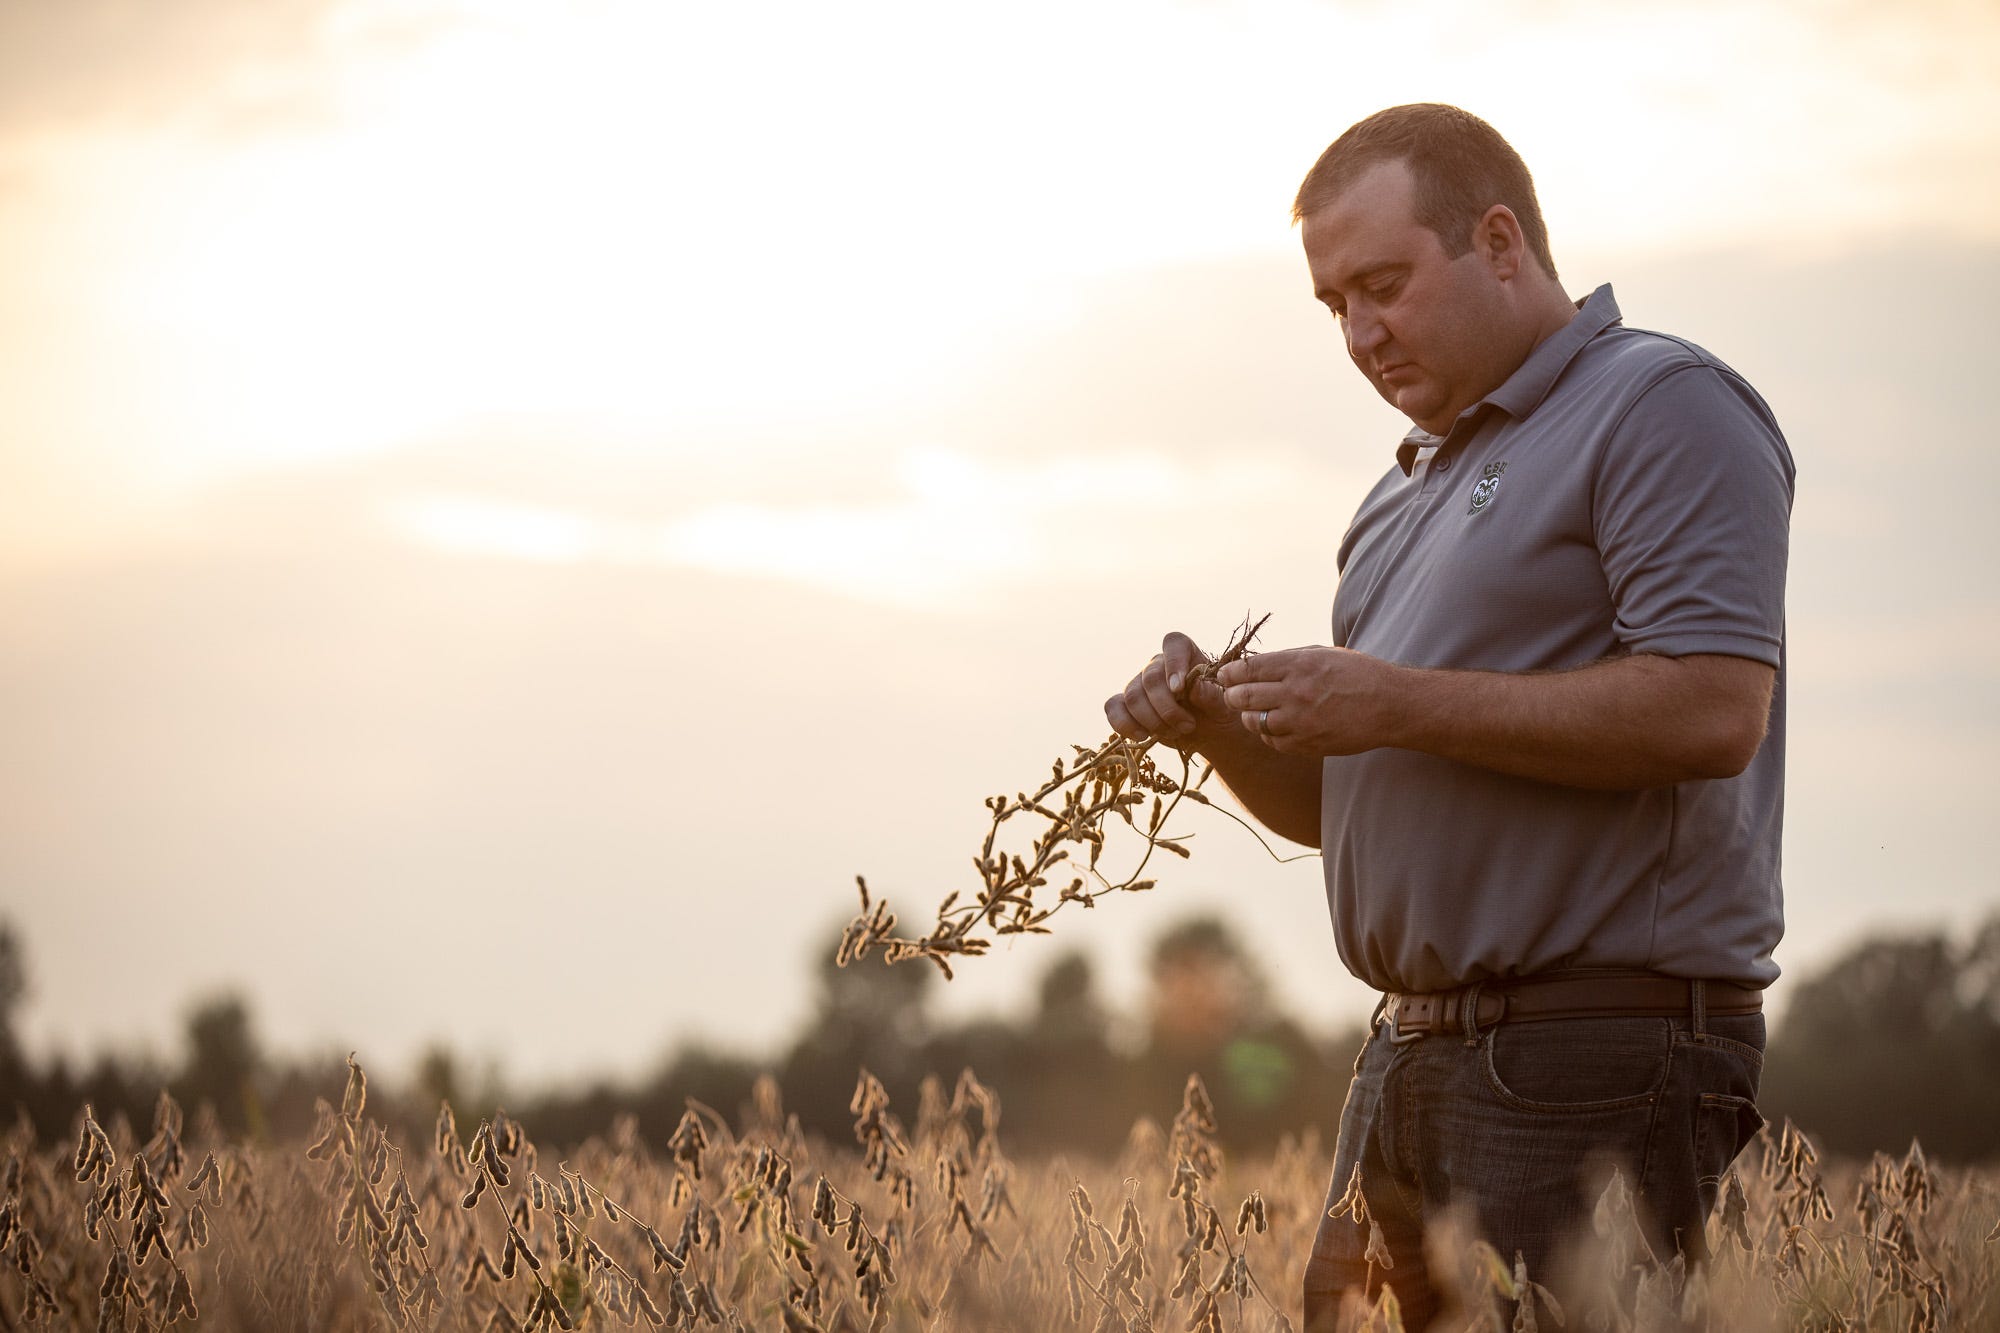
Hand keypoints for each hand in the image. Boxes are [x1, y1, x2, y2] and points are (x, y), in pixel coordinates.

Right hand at [1104, 632, 1233, 744]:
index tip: (1179, 689)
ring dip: (1153, 721)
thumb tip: (1194, 687)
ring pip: (1132, 696)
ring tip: (1174, 733)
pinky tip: (1144, 736)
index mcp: (1185, 653)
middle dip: (1167, 708)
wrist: (1207, 732)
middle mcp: (1158, 664)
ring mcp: (1138, 683)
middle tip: (1188, 726)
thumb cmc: (1216, 711)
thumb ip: (1211, 695)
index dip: (1174, 664)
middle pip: (1150, 678)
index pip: (1174, 644)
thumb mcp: (1223, 705)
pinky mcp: (1125, 704)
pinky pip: (1113, 708)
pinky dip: (1125, 725)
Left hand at [1217, 646, 1406, 754]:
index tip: (1224, 675)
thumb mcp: (1322, 654)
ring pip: (1254, 722)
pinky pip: (1273, 741)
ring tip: (1255, 710)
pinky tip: (1277, 725)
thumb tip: (1251, 665)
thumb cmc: (1357, 674)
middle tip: (1233, 694)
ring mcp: (1301, 722)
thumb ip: (1287, 659)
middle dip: (1232, 696)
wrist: (1390, 705)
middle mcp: (1296, 693)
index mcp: (1299, 665)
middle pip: (1244, 697)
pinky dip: (1269, 734)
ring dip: (1249, 716)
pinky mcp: (1308, 744)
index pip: (1247, 670)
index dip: (1229, 673)